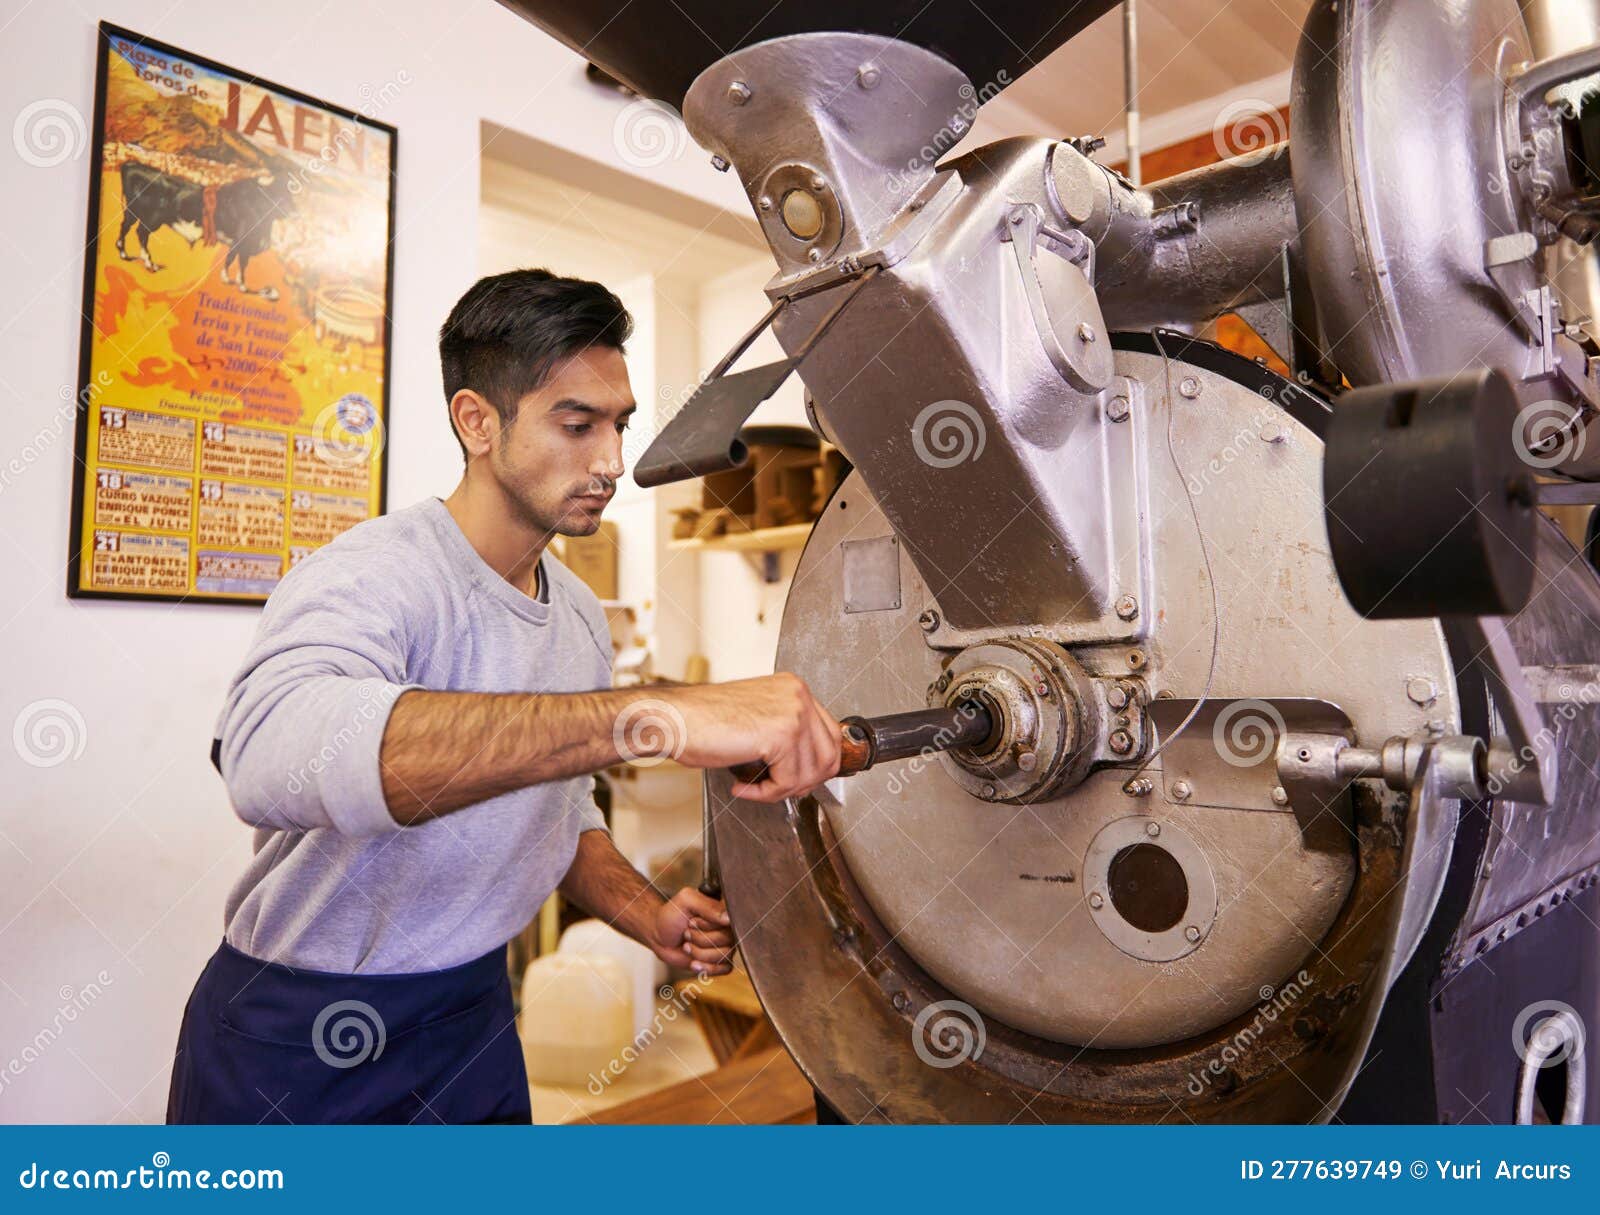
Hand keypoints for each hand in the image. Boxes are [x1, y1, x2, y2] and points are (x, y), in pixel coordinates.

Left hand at [651, 887, 734, 975]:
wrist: (659, 935)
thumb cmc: (672, 916)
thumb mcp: (686, 901)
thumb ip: (708, 906)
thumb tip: (728, 919)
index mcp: (723, 911)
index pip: (729, 922)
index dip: (707, 925)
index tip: (692, 921)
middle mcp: (727, 929)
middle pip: (726, 941)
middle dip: (700, 939)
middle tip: (686, 933)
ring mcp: (724, 945)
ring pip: (724, 956)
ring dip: (700, 953)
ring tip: (687, 946)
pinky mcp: (719, 962)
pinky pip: (724, 969)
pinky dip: (707, 967)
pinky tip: (694, 963)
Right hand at [658, 673, 842, 802]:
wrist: (672, 719)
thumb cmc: (702, 722)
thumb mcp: (756, 721)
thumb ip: (786, 735)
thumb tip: (811, 766)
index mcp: (793, 688)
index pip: (830, 736)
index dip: (814, 767)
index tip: (792, 779)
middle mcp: (798, 694)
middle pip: (829, 755)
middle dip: (803, 782)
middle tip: (776, 788)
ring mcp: (793, 711)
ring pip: (811, 772)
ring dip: (782, 789)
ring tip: (754, 786)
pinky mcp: (781, 733)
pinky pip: (788, 780)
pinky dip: (766, 793)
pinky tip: (743, 786)